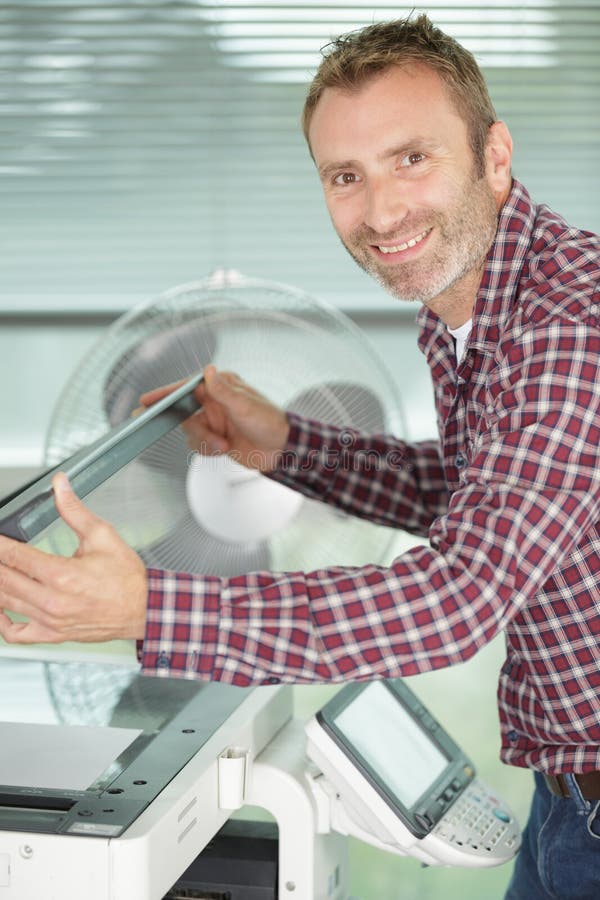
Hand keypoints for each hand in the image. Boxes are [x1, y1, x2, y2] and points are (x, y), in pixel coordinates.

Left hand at [0, 473, 147, 644]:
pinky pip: (16, 635)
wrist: (144, 608)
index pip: (14, 555)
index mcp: (62, 574)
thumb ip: (74, 510)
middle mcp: (52, 600)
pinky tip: (1, 609)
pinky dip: (2, 623)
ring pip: (5, 603)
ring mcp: (51, 621)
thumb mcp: (102, 535)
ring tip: (0, 571)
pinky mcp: (54, 634)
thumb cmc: (127, 577)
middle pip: (4, 579)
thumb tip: (60, 487)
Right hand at [140, 364, 289, 471]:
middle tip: (194, 434)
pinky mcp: (214, 438)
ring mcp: (213, 420)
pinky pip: (197, 445)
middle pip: (184, 412)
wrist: (281, 451)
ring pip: (190, 432)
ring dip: (204, 441)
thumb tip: (209, 371)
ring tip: (224, 444)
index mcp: (221, 385)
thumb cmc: (270, 423)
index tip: (146, 401)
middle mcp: (214, 401)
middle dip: (190, 426)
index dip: (165, 393)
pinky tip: (224, 449)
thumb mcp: (246, 406)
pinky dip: (207, 449)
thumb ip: (224, 391)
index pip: (187, 387)